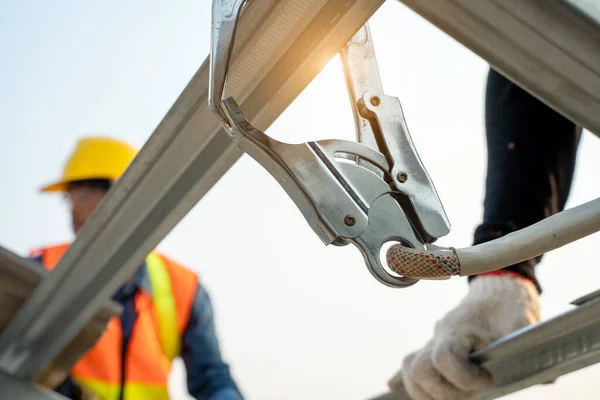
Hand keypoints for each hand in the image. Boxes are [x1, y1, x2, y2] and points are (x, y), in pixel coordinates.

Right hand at [388, 274, 539, 399]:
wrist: (497, 288)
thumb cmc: (509, 306)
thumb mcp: (523, 325)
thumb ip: (528, 349)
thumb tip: (546, 380)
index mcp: (459, 328)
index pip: (444, 357)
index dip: (463, 377)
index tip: (487, 381)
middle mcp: (440, 335)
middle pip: (418, 368)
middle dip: (441, 392)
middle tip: (469, 395)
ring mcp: (433, 341)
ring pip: (409, 368)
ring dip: (423, 391)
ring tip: (448, 398)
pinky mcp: (433, 347)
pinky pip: (410, 364)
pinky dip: (406, 380)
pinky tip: (397, 388)